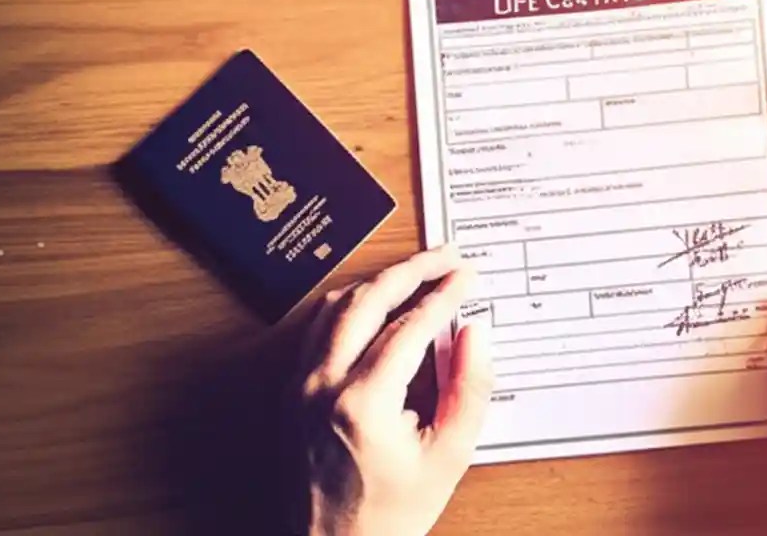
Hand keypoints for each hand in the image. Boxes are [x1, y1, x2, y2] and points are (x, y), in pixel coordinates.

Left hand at [293, 245, 492, 535]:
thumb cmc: (387, 517)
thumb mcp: (448, 458)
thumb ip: (470, 390)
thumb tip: (475, 336)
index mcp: (363, 402)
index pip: (411, 325)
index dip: (445, 295)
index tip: (468, 278)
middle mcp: (322, 386)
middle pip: (367, 299)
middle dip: (412, 269)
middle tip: (446, 257)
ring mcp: (299, 388)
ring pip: (335, 307)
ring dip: (378, 281)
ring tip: (416, 272)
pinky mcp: (291, 394)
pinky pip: (317, 329)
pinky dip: (349, 305)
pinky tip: (373, 302)